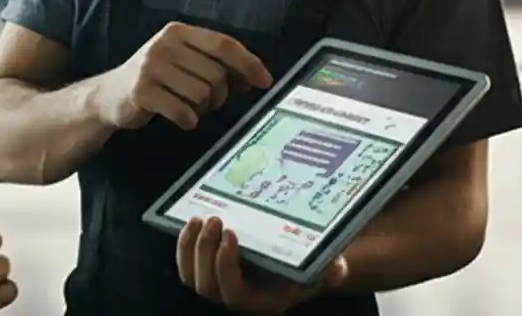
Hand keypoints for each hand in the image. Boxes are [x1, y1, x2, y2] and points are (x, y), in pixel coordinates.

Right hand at [95, 22, 271, 130]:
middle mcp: (165, 44)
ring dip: (203, 108)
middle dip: (220, 95)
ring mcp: (151, 67)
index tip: (265, 81)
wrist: (109, 96)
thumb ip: (216, 65)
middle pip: (216, 74)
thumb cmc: (156, 79)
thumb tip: (256, 78)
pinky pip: (183, 112)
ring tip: (189, 107)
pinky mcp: (142, 92)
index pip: (224, 44)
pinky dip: (188, 120)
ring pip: (202, 94)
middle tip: (208, 102)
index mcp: (179, 32)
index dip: (249, 63)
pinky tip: (179, 118)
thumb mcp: (184, 63)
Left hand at [177, 217, 348, 313]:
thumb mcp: (324, 269)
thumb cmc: (310, 269)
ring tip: (198, 219)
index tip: (232, 234)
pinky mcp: (208, 273)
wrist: (297, 270)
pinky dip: (184, 246)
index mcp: (261, 302)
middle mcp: (235, 300)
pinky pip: (187, 266)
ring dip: (189, 249)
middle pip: (206, 285)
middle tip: (214, 220)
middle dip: (204, 252)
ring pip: (191, 278)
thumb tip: (336, 269)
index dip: (226, 266)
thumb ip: (331, 271)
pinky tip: (190, 223)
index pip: (233, 293)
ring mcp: (218, 288)